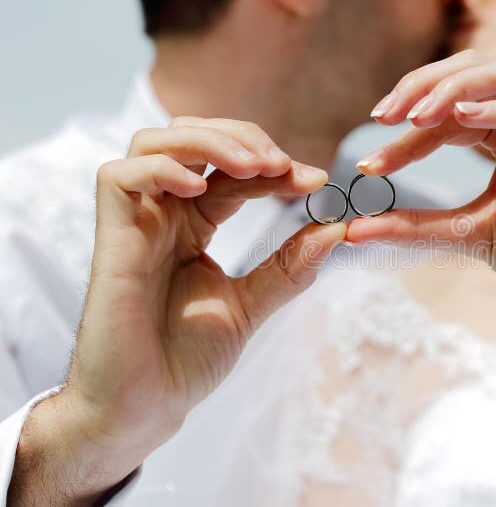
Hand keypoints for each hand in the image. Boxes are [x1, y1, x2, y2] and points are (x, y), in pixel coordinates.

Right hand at [9, 118, 345, 504]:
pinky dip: (162, 169)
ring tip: (254, 166)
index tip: (316, 181)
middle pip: (194, 138)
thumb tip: (338, 229)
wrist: (146, 405)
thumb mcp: (251, 304)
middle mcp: (164, 214)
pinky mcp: (109, 237)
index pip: (234, 172)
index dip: (275, 168)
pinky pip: (120, 177)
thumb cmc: (187, 358)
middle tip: (283, 164)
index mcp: (194, 223)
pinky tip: (200, 188)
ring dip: (208, 141)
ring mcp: (135, 222)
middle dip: (243, 139)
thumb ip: (290, 266)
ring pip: (155, 142)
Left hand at [350, 50, 495, 339]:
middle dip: (423, 87)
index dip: (405, 125)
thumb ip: (414, 226)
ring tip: (415, 115)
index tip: (367, 159)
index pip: (448, 111)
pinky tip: (464, 120)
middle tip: (382, 116)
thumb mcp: (465, 235)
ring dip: (455, 90)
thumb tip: (354, 229)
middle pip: (472, 74)